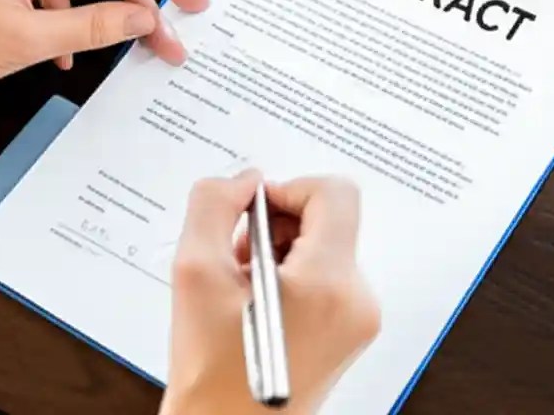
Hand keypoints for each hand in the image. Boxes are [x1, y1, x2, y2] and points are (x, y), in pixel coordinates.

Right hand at [161, 172, 380, 414]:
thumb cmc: (212, 373)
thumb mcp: (195, 272)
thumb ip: (214, 205)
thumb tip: (244, 180)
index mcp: (330, 283)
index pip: (334, 193)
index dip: (286, 189)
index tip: (252, 212)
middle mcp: (357, 300)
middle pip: (329, 220)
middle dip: (277, 226)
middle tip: (237, 259)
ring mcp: (358, 320)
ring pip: (324, 248)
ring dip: (279, 253)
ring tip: (242, 289)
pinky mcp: (349, 333)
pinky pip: (325, 279)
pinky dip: (289, 279)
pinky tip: (257, 306)